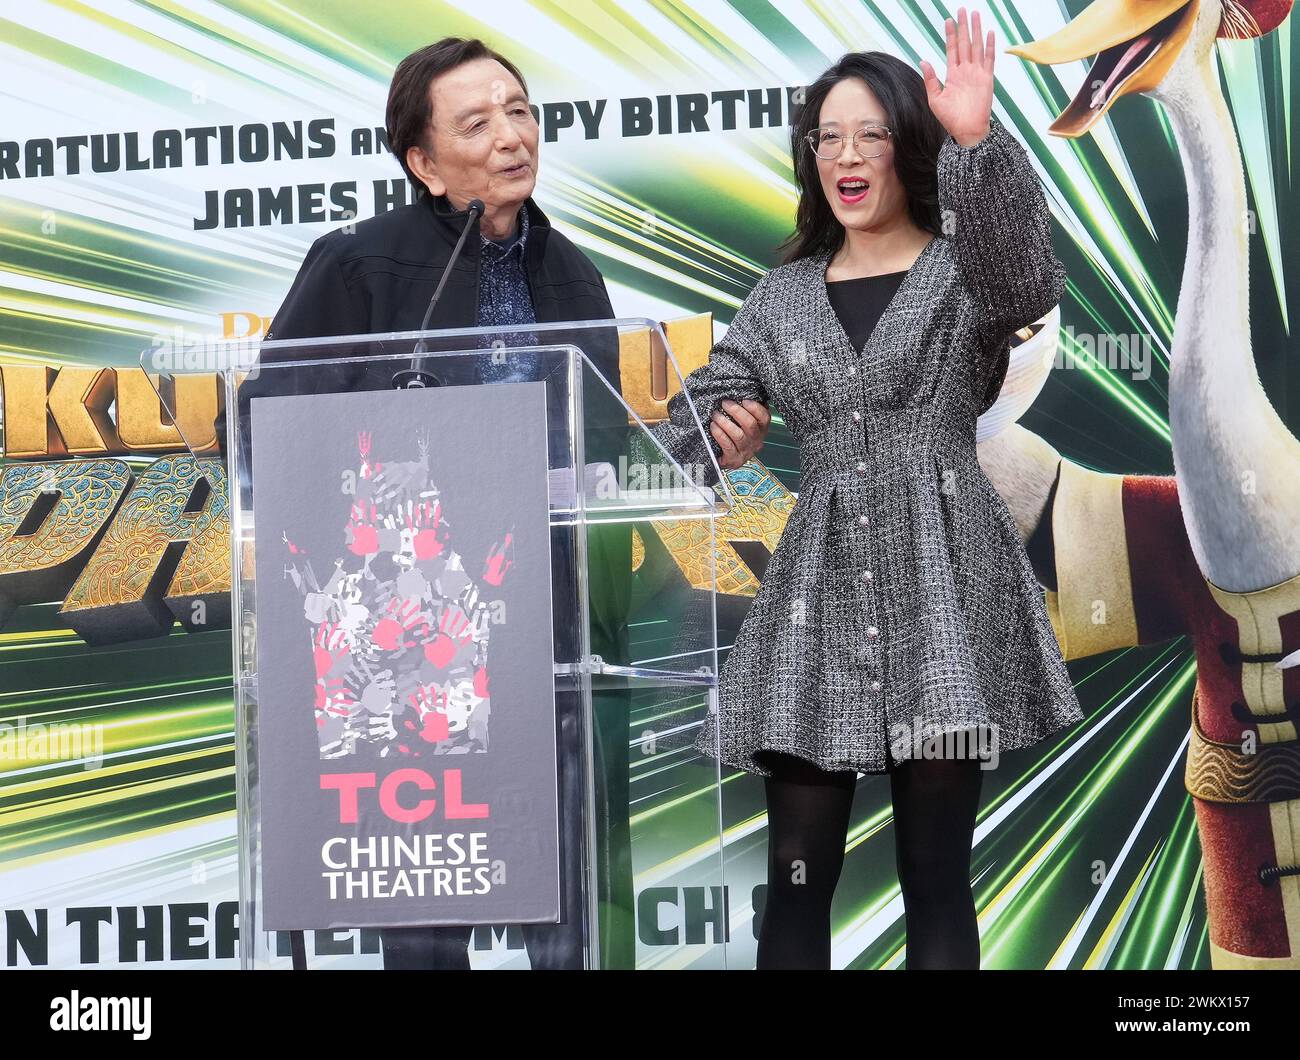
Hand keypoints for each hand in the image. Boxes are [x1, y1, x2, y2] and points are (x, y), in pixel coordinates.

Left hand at [711, 398, 770, 470]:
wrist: (723, 458)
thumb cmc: (733, 436)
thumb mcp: (742, 423)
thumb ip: (745, 410)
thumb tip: (741, 393)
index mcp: (761, 430)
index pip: (765, 418)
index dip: (755, 408)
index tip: (744, 400)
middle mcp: (756, 442)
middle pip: (751, 425)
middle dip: (737, 411)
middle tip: (725, 403)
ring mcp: (746, 452)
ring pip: (738, 435)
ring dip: (725, 422)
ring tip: (715, 415)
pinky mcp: (734, 459)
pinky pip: (727, 445)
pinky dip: (719, 434)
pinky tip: (713, 427)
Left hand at [919, 7, 993, 147]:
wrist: (966, 131)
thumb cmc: (951, 119)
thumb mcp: (935, 99)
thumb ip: (930, 79)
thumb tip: (923, 61)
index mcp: (953, 74)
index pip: (951, 49)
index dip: (950, 35)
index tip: (948, 20)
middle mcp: (965, 71)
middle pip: (964, 43)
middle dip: (963, 26)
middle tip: (962, 10)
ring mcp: (977, 73)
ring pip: (976, 46)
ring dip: (976, 31)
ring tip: (975, 15)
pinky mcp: (987, 79)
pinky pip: (989, 59)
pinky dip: (990, 46)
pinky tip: (990, 33)